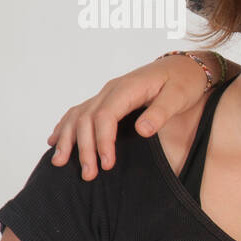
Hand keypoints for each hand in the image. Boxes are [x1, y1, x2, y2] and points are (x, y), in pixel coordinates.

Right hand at [46, 53, 222, 179]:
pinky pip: (80, 112)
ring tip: (60, 162)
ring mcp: (107, 94)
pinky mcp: (108, 99)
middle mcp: (111, 90)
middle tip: (88, 174)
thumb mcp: (178, 96)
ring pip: (77, 115)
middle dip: (84, 147)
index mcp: (127, 88)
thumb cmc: (184, 81)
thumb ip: (160, 113)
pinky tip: (55, 140)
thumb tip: (142, 131)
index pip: (105, 116)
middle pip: (87, 119)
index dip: (102, 141)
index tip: (107, 163)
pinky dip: (65, 126)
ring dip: (67, 139)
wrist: (185, 66)